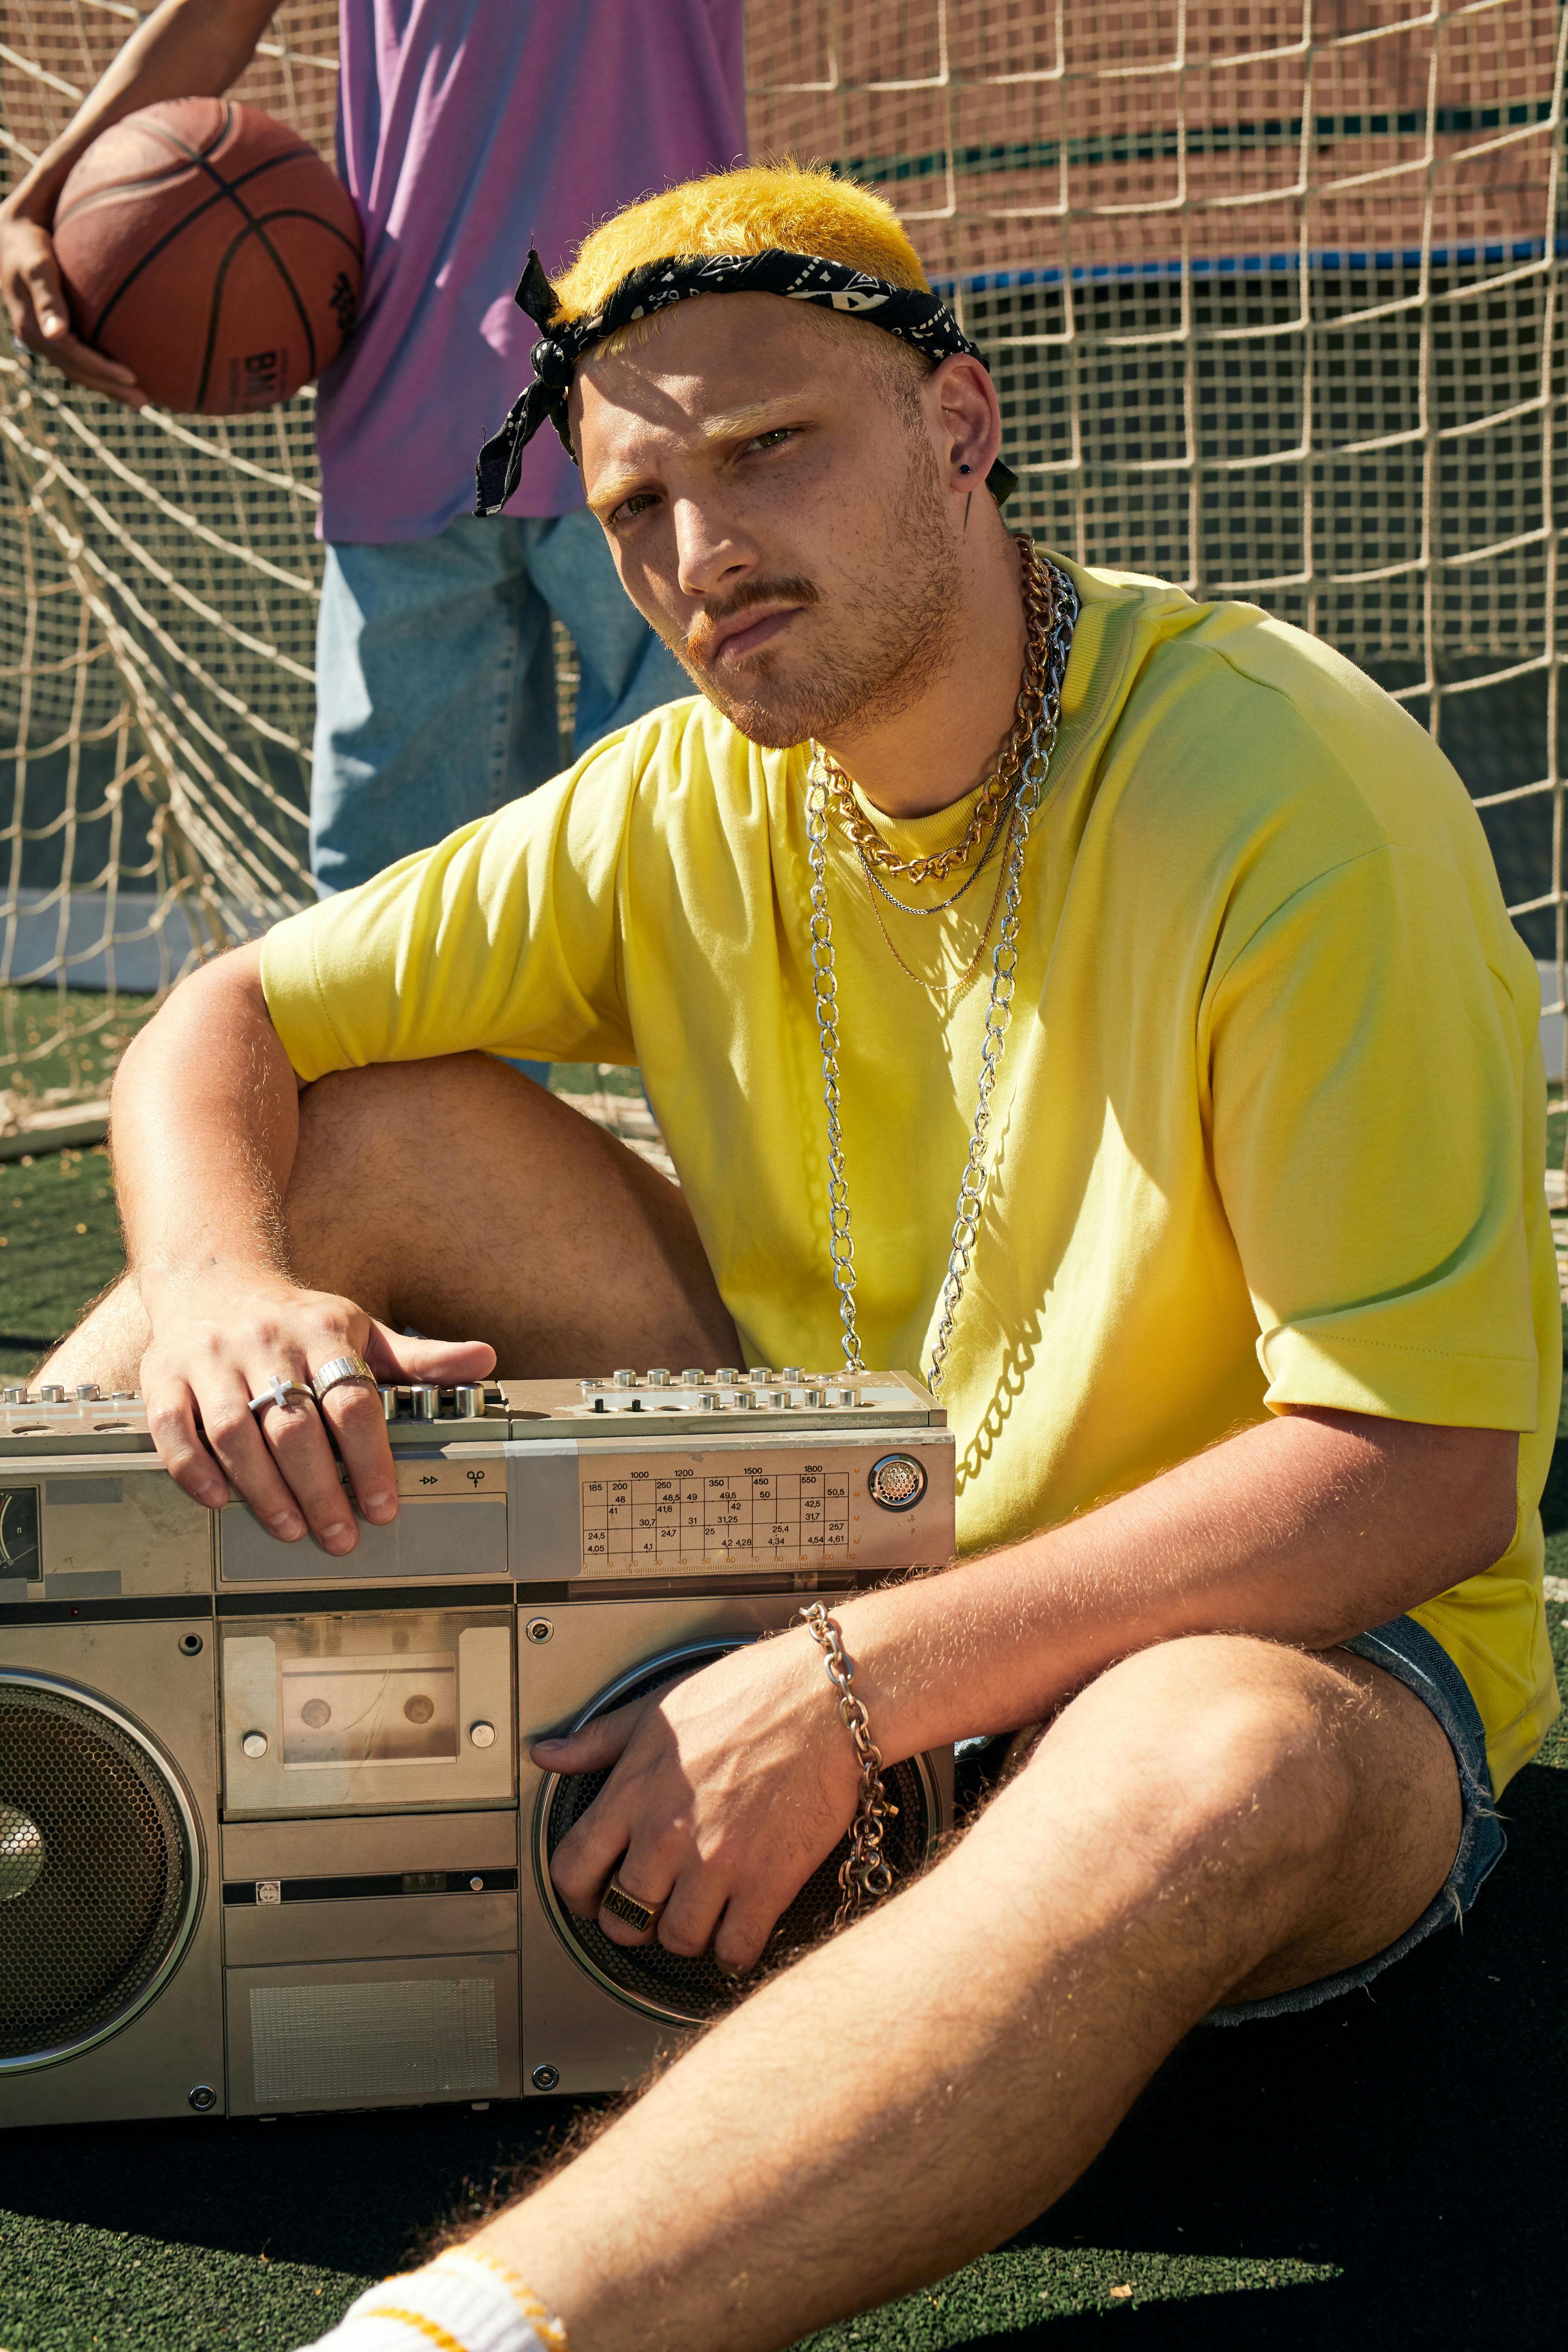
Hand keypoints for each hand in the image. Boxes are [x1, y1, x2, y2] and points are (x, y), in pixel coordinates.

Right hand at [0, 208, 144, 406]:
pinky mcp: (52, 331)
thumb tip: (56, 333)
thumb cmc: (28, 245)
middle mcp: (38, 337)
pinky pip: (77, 358)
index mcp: (33, 327)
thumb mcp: (36, 267)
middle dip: (109, 387)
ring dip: (107, 386)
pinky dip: (99, 371)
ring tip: (139, 399)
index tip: (131, 377)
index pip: (72, 357)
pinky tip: (123, 378)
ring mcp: (44, 336)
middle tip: (143, 400)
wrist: (10, 236)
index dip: (101, 370)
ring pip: (77, 369)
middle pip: (77, 371)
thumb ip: (47, 299)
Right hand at [138, 1274, 495, 1551]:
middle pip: (294, 1425)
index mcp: (321, 1330)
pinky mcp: (163, 1375)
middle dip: (320, 1488)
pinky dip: (193, 1468)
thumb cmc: (299, 1319)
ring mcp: (209, 1358)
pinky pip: (172, 1428)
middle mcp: (263, 1342)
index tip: (383, 1507)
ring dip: (263, 1489)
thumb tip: (485, 1358)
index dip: (370, 1459)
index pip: (351, 1401)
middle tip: (339, 1535)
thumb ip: (420, 1358)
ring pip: (235, 1431)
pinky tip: (221, 1501)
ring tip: (292, 1529)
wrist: (214, 1276)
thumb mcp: (362, 1330)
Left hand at [533, 1633, 864, 1975]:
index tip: (591, 1897)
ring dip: (685, 1935)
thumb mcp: (659, 1706)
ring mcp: (717, 1862)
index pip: (573, 1868)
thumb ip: (598, 1739)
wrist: (826, 1699)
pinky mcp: (767, 1881)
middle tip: (651, 1908)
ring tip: (699, 1915)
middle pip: (623, 1917)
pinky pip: (735, 1948)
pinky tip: (739, 1932)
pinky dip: (734, 1952)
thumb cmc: (750, 1693)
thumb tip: (547, 1753)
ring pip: (677, 1939)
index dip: (577, 1895)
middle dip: (633, 1920)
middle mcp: (667, 1834)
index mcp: (634, 1791)